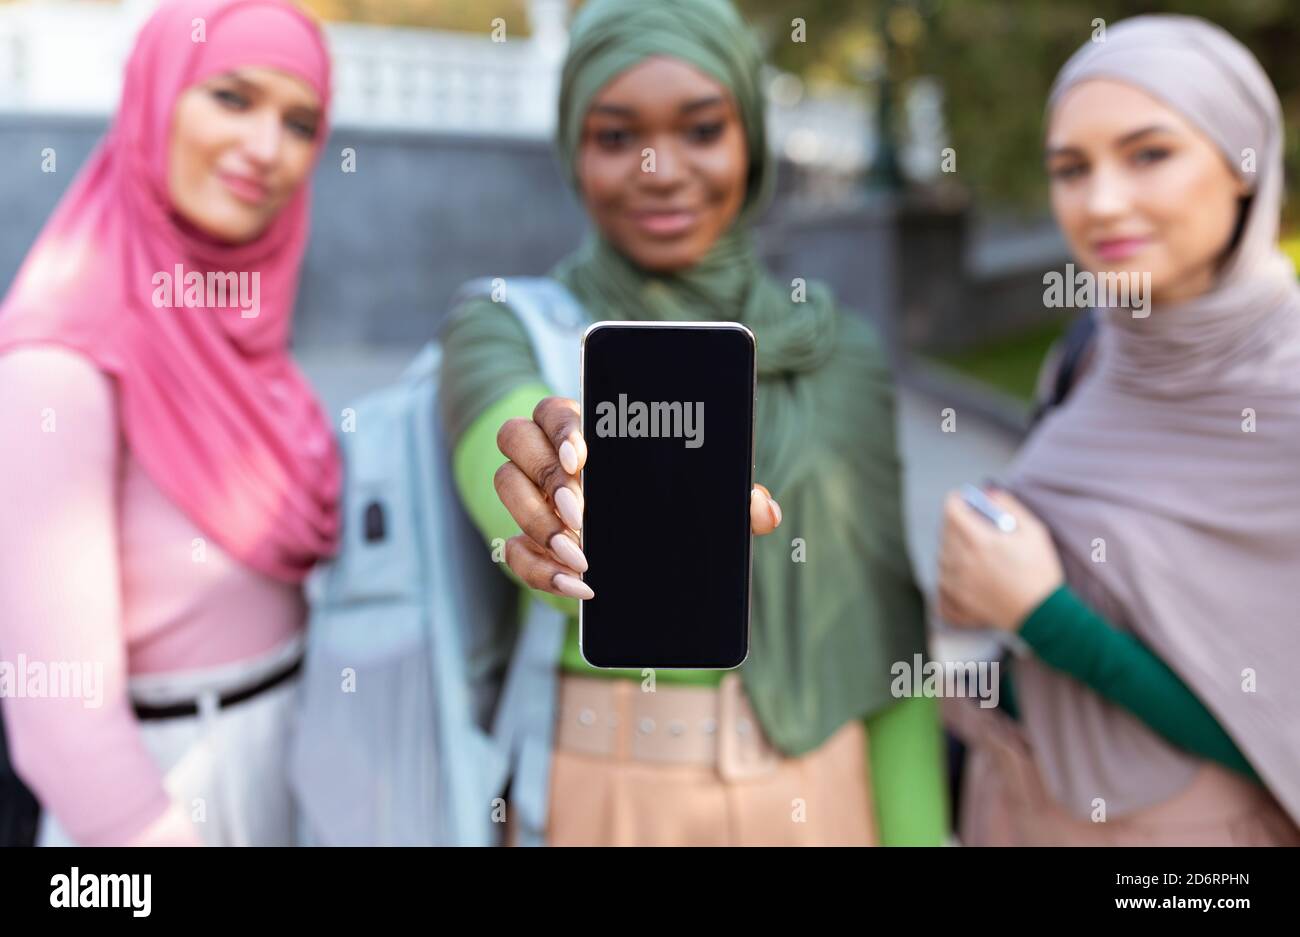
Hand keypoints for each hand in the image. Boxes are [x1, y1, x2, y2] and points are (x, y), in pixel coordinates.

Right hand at [494, 396, 781, 600]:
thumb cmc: (669, 506)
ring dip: (538, 524)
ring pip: (506, 489)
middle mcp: (548, 455)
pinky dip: (539, 569)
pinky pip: (512, 549)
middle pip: (516, 441)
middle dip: (546, 478)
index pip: (554, 409)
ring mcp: (530, 497)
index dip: (561, 429)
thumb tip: (764, 512)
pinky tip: (576, 586)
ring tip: (582, 555)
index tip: (583, 457)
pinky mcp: (526, 541)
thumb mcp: (702, 500)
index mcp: (586, 429)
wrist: (644, 555)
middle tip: (583, 514)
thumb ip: (732, 499)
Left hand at [936, 487, 1063, 631]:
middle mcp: (961, 561)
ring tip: (971, 549)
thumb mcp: (1033, 531)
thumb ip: (1009, 507)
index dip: (957, 500)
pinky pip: (941, 584)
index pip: (952, 510)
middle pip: (945, 532)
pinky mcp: (958, 601)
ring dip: (951, 548)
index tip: (962, 499)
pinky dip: (947, 575)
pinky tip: (962, 573)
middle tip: (971, 523)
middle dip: (955, 522)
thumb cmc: (1040, 572)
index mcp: (978, 541)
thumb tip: (990, 493)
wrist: (1042, 614)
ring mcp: (957, 583)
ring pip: (941, 557)